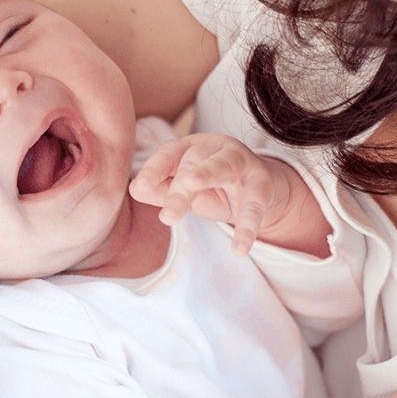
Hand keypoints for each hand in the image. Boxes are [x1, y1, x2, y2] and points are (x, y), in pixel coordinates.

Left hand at [130, 133, 295, 255]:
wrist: (260, 190)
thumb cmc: (214, 188)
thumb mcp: (186, 192)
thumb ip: (161, 190)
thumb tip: (135, 189)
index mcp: (190, 149)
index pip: (168, 154)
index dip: (154, 169)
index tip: (140, 187)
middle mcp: (214, 148)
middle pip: (192, 163)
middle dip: (178, 188)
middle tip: (166, 217)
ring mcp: (240, 162)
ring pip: (222, 167)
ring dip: (206, 174)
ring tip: (191, 185)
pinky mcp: (261, 183)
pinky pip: (254, 205)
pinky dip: (247, 227)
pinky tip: (240, 249)